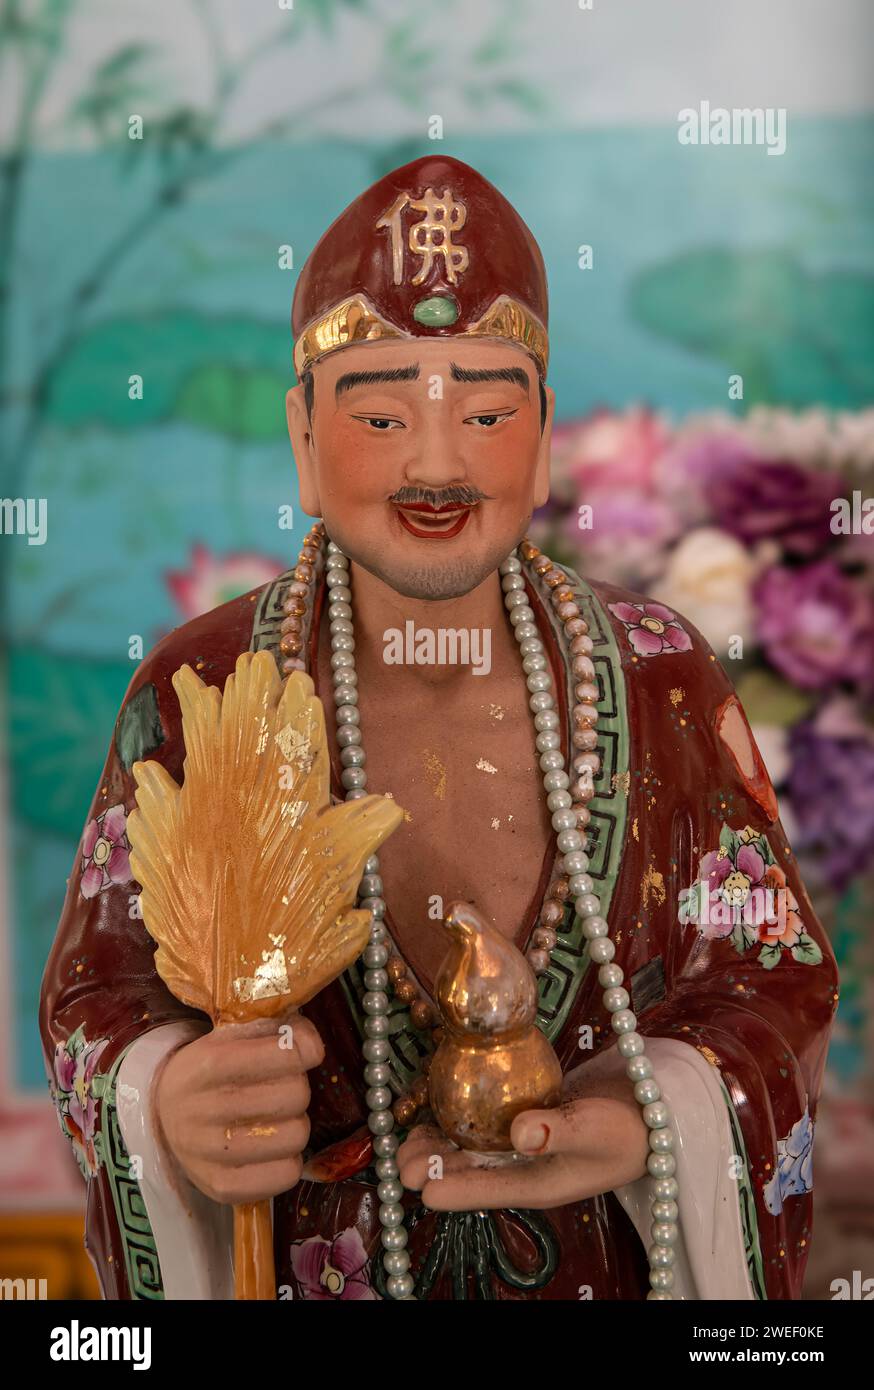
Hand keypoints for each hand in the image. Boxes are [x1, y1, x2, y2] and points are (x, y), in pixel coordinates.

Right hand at [153, 1012, 323, 1204]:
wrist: (162, 1114)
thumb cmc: (210, 1069)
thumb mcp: (231, 1035)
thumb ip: (274, 1028)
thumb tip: (311, 1044)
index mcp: (210, 1061)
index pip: (287, 1054)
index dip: (307, 1051)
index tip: (302, 1053)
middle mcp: (206, 1107)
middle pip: (296, 1096)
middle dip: (297, 1089)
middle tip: (281, 1090)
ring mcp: (210, 1152)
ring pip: (296, 1136)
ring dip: (295, 1125)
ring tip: (276, 1120)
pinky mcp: (220, 1187)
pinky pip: (286, 1176)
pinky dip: (288, 1162)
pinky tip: (272, 1150)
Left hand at [398, 1057, 648, 1211]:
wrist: (654, 1105)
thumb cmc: (630, 1127)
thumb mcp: (595, 1129)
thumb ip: (557, 1130)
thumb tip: (518, 1133)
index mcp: (537, 1184)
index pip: (485, 1191)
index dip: (450, 1188)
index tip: (419, 1185)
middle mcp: (523, 1167)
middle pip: (468, 1171)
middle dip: (433, 1166)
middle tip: (402, 1158)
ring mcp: (521, 1143)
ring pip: (470, 1148)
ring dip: (439, 1142)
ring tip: (408, 1136)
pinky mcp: (523, 1116)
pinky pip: (483, 1122)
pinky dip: (459, 1115)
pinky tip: (438, 1101)